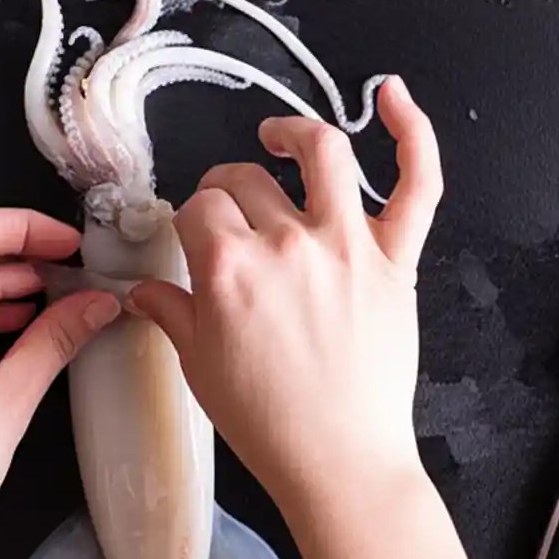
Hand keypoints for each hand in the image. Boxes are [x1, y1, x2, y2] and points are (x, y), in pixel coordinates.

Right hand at [130, 76, 441, 502]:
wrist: (339, 461)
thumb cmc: (270, 423)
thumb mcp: (199, 367)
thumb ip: (170, 313)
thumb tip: (143, 293)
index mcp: (230, 268)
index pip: (199, 208)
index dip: (190, 220)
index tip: (192, 238)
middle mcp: (288, 244)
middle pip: (247, 181)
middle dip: (227, 191)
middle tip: (226, 217)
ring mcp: (347, 246)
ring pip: (322, 153)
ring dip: (294, 133)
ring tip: (279, 138)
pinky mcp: (394, 261)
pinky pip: (416, 183)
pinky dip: (412, 133)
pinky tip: (393, 97)